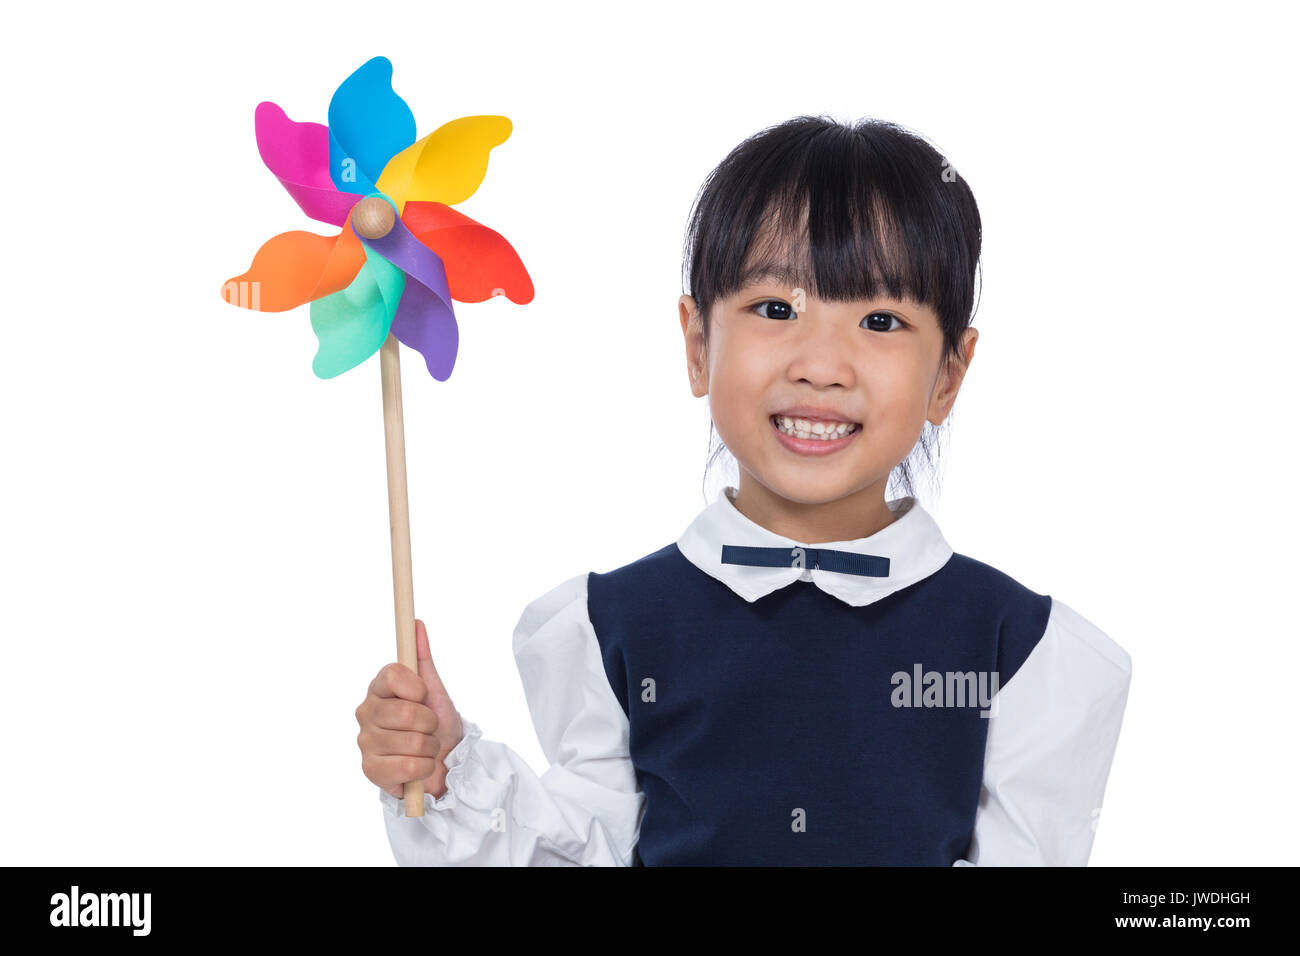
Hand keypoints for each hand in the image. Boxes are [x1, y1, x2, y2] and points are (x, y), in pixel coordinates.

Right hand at [356, 618, 465, 799]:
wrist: (443, 763)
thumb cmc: (436, 725)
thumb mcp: (433, 690)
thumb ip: (422, 658)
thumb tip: (417, 623)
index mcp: (379, 688)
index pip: (393, 674)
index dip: (416, 687)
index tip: (423, 696)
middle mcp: (366, 712)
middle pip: (406, 712)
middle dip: (429, 723)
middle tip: (428, 727)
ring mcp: (365, 742)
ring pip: (412, 741)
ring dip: (430, 747)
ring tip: (424, 748)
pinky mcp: (370, 770)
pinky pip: (408, 766)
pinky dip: (423, 768)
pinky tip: (418, 767)